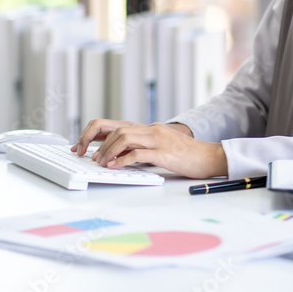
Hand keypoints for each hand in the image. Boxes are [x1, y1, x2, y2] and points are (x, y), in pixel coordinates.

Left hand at [72, 120, 226, 178]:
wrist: (209, 157)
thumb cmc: (186, 156)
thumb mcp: (160, 148)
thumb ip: (142, 148)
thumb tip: (118, 156)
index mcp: (149, 129)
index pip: (116, 125)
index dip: (96, 134)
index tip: (83, 146)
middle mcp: (151, 130)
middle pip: (116, 128)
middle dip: (97, 141)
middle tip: (87, 155)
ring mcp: (158, 139)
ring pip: (125, 137)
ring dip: (108, 150)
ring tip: (100, 162)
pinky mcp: (164, 152)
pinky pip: (139, 153)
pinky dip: (123, 159)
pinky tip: (115, 166)